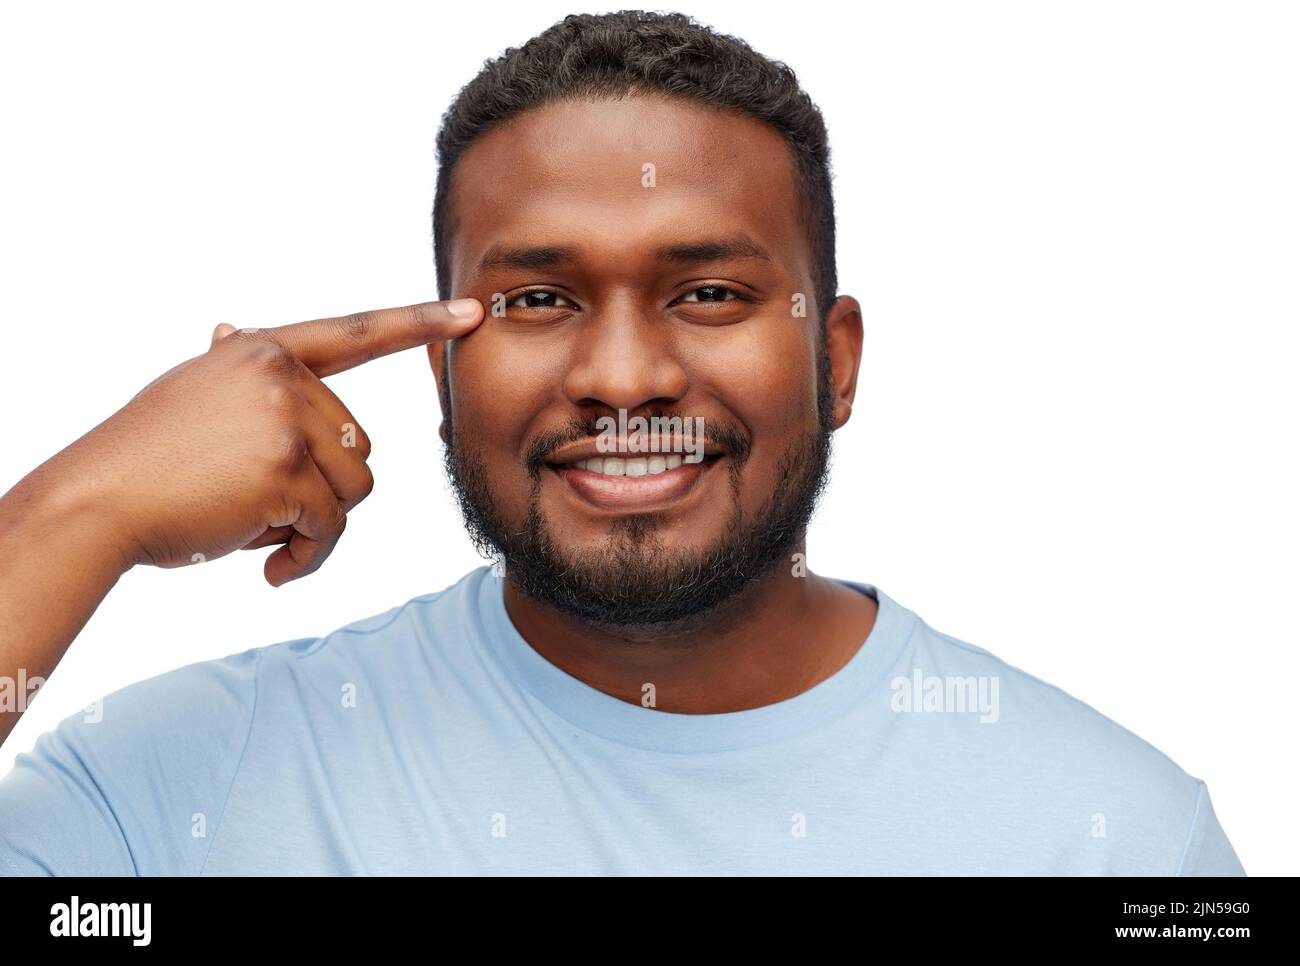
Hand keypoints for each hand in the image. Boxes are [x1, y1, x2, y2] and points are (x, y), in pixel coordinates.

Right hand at [51, 299, 482, 584]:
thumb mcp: (190, 393)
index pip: (355, 333)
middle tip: (264, 511)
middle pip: (357, 446)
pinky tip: (269, 566)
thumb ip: (232, 370)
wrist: (94, 502)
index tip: (472, 315)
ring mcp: (287, 420)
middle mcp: (280, 376)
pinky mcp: (288, 470)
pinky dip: (309, 557)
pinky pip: (334, 527)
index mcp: (262, 351)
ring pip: (355, 489)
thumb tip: (233, 328)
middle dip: (322, 491)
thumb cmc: (142, 457)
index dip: (418, 324)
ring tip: (260, 533)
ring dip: (316, 527)